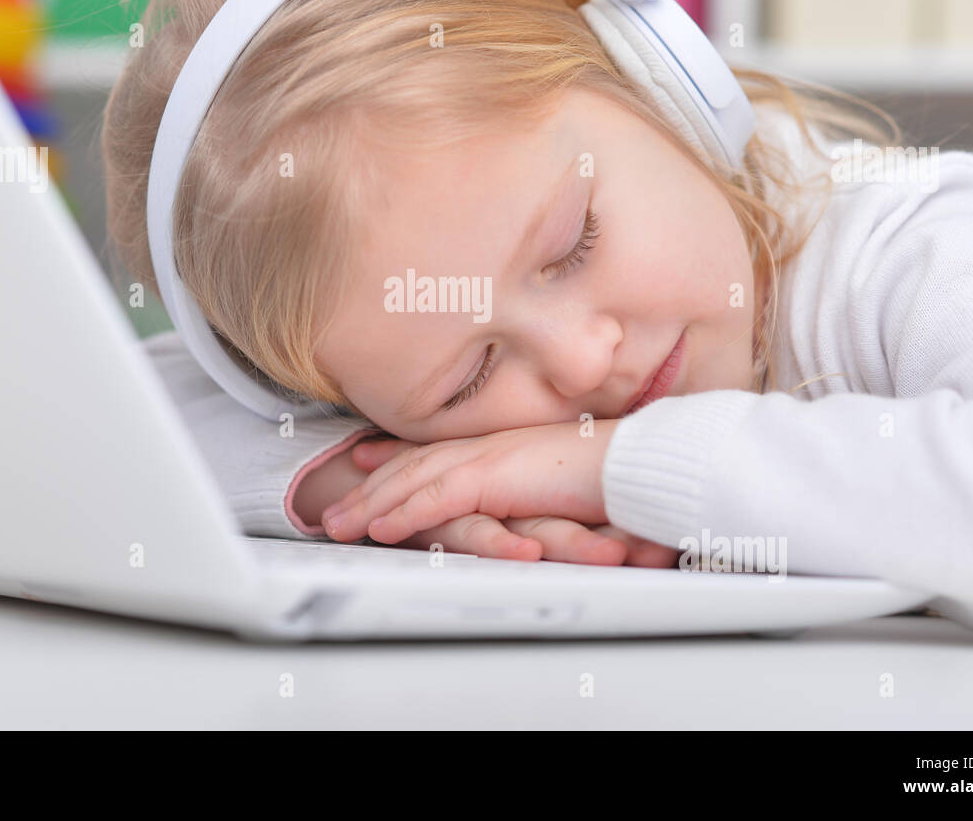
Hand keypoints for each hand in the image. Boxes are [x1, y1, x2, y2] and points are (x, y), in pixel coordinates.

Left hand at [324, 424, 678, 567]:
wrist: (641, 460)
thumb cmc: (616, 472)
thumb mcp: (563, 483)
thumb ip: (535, 494)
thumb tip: (529, 509)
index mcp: (504, 445)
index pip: (439, 449)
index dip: (397, 456)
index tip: (365, 460)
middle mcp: (490, 446)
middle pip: (415, 465)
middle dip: (369, 485)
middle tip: (332, 502)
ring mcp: (489, 458)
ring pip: (414, 481)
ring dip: (371, 503)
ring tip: (335, 524)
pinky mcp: (495, 478)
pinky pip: (438, 499)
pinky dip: (404, 511)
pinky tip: (379, 527)